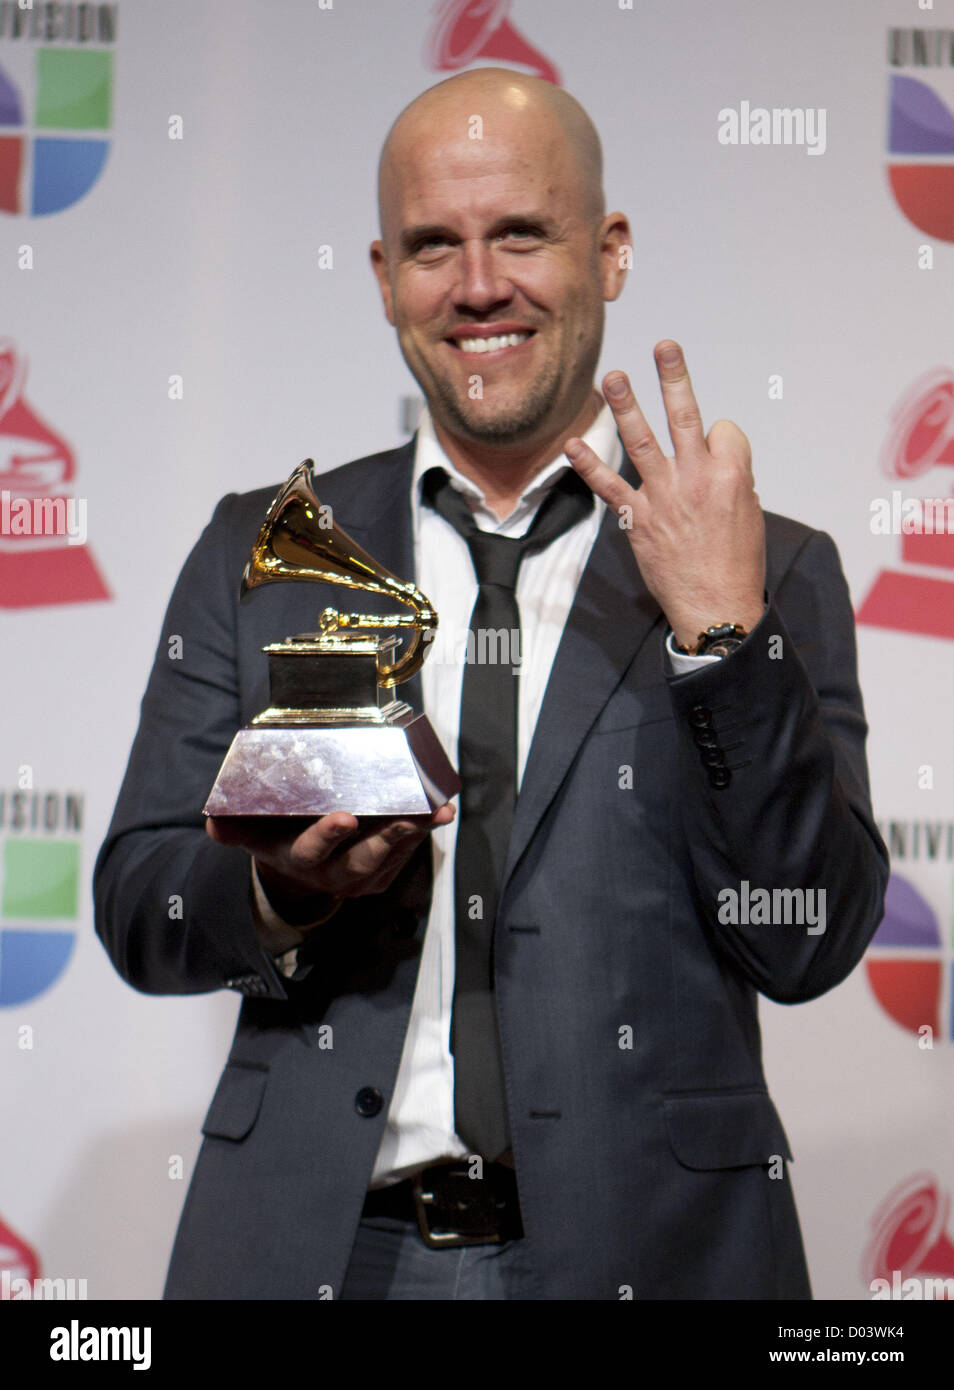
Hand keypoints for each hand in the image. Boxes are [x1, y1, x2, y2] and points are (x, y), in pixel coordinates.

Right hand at [205, 805, 454, 929]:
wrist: (298, 871)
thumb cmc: (277, 838)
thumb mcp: (252, 834)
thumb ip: (234, 827)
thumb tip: (212, 822)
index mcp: (300, 859)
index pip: (313, 849)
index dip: (328, 836)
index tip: (344, 817)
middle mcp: (333, 874)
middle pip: (363, 861)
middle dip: (388, 840)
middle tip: (410, 817)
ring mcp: (361, 878)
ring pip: (392, 858)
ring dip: (417, 835)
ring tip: (439, 811)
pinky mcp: (383, 875)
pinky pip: (406, 855)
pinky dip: (423, 834)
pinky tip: (440, 812)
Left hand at [564, 341, 765, 648]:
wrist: (717, 607)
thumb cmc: (737, 562)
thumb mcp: (749, 511)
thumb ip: (729, 477)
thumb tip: (708, 459)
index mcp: (732, 473)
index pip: (722, 429)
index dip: (720, 439)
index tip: (718, 456)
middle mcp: (697, 478)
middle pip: (685, 416)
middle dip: (674, 377)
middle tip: (664, 346)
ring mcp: (664, 496)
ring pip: (643, 441)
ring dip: (626, 406)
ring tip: (612, 378)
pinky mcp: (637, 519)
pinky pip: (609, 486)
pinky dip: (588, 465)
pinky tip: (572, 445)